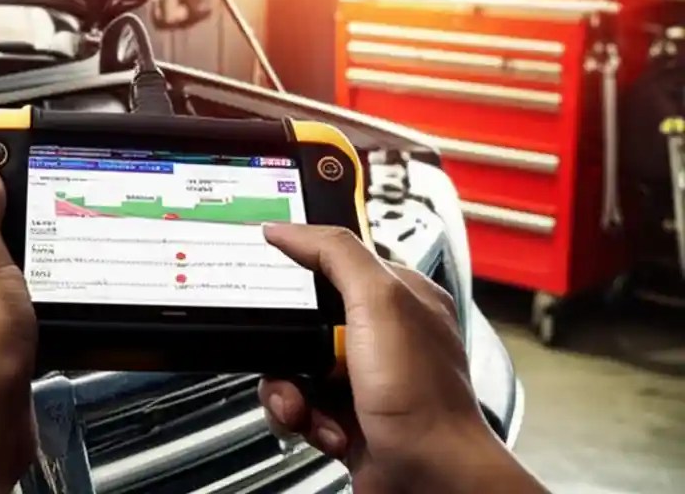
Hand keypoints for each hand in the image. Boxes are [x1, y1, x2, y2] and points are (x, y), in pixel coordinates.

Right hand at [258, 224, 544, 493]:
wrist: (430, 482)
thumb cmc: (423, 401)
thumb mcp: (379, 304)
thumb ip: (336, 255)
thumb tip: (289, 229)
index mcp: (401, 296)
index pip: (337, 259)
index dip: (299, 264)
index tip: (267, 267)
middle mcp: (384, 336)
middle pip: (302, 318)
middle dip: (284, 344)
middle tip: (288, 356)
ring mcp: (363, 379)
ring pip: (293, 365)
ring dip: (288, 389)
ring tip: (303, 405)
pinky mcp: (346, 417)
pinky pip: (299, 405)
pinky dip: (302, 419)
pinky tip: (323, 428)